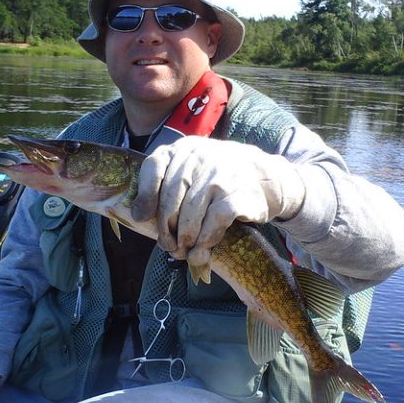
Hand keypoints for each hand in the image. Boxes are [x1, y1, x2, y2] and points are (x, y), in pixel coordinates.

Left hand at [131, 136, 304, 272]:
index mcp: (183, 149)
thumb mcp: (191, 172)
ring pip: (189, 216)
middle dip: (166, 230)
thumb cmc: (218, 180)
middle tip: (169, 247)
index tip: (142, 219)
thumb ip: (165, 186)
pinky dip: (205, 242)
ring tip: (184, 253)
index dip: (145, 196)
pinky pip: (212, 224)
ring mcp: (219, 176)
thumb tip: (138, 216)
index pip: (154, 167)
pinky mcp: (236, 195)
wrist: (265, 178)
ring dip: (184, 241)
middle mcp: (199, 158)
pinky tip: (202, 251)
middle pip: (170, 200)